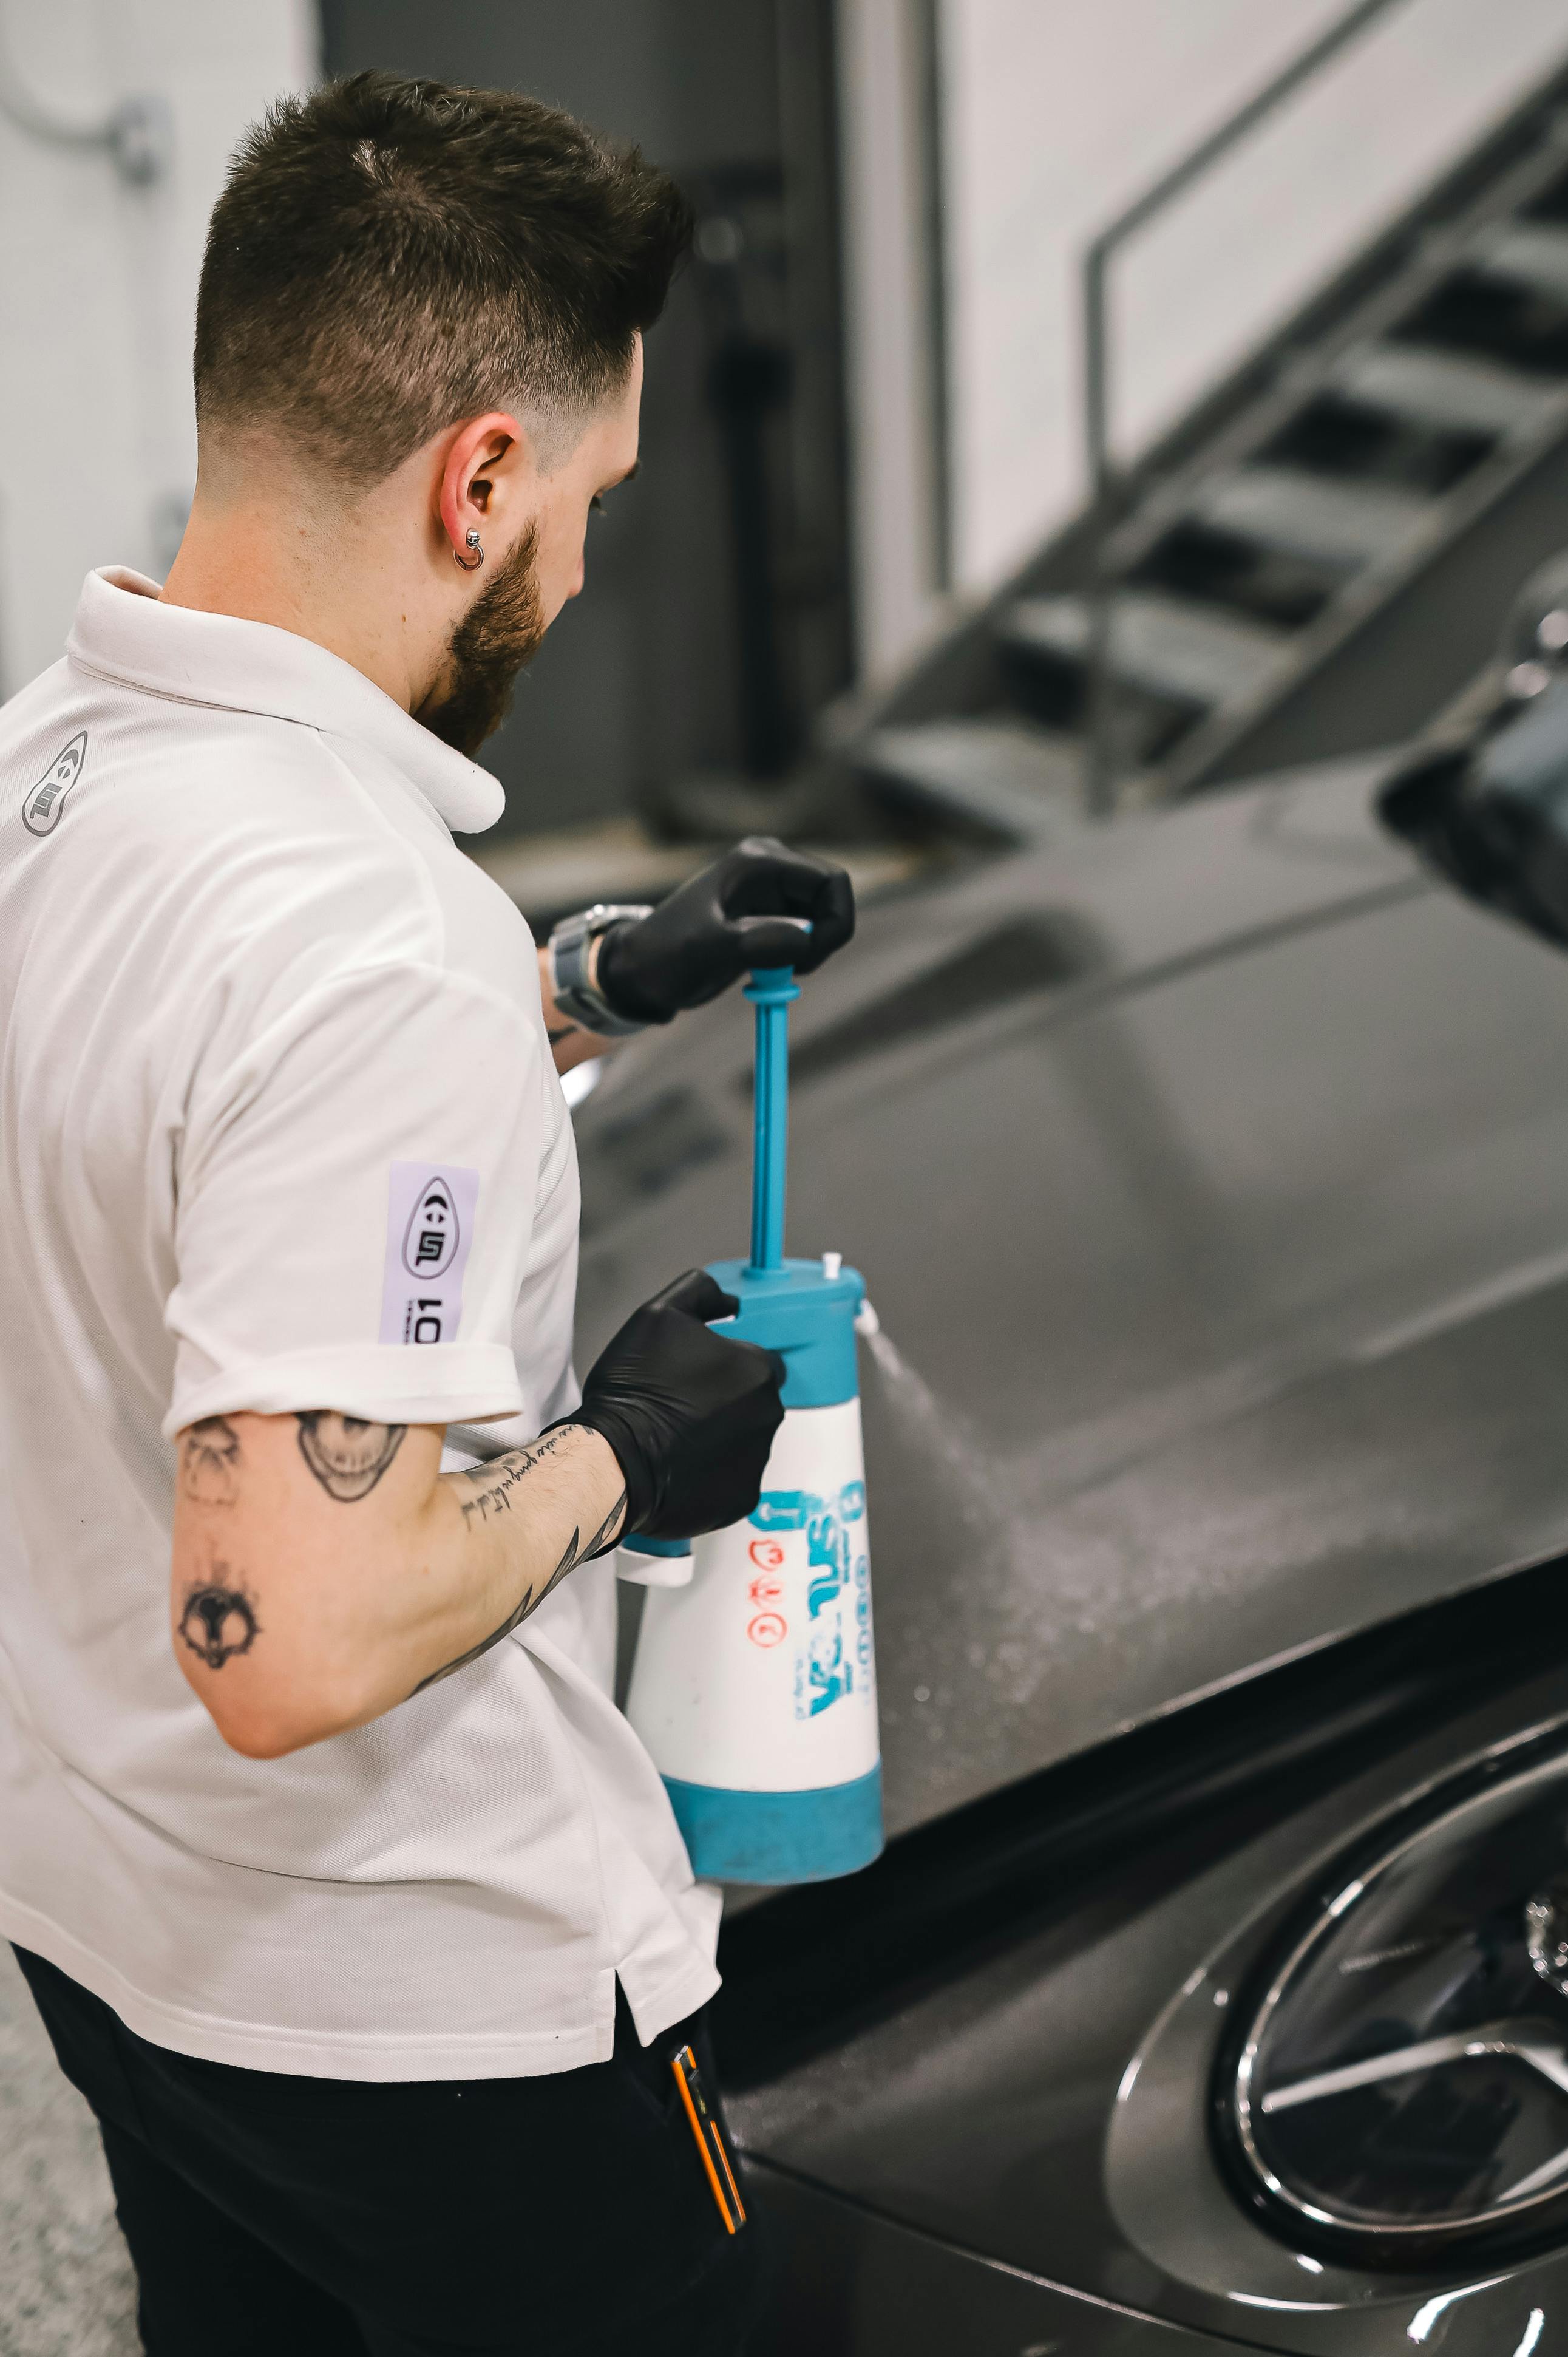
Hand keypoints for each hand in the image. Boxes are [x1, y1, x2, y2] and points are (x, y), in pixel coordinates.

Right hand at [564, 1270, 784, 1539]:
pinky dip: (713, 1474)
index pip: (760, 1360)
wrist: (613, 1461)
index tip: (696, 1375)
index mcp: (758, 1369)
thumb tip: (731, 1302)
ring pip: (746, 1441)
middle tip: (681, 1406)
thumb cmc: (635, 1388)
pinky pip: (734, 1480)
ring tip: (676, 1438)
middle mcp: (769, 1415)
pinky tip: (680, 1466)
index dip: (727, 1365)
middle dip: (726, 1402)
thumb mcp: (659, 1314)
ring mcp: (757, 1461)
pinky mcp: (743, 1498)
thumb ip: (703, 1293)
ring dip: (721, 1438)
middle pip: (755, 1402)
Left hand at [595, 836, 854, 1024]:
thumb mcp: (704, 949)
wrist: (640, 972)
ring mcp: (771, 896)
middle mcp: (771, 871)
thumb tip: (805, 939)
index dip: (836, 920)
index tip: (810, 956)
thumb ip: (753, 942)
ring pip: (823, 922)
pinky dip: (798, 961)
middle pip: (832, 901)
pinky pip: (806, 938)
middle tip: (794, 971)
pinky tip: (765, 975)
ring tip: (771, 974)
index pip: (831, 880)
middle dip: (824, 939)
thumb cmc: (664, 954)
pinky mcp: (768, 921)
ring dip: (810, 954)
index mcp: (759, 862)